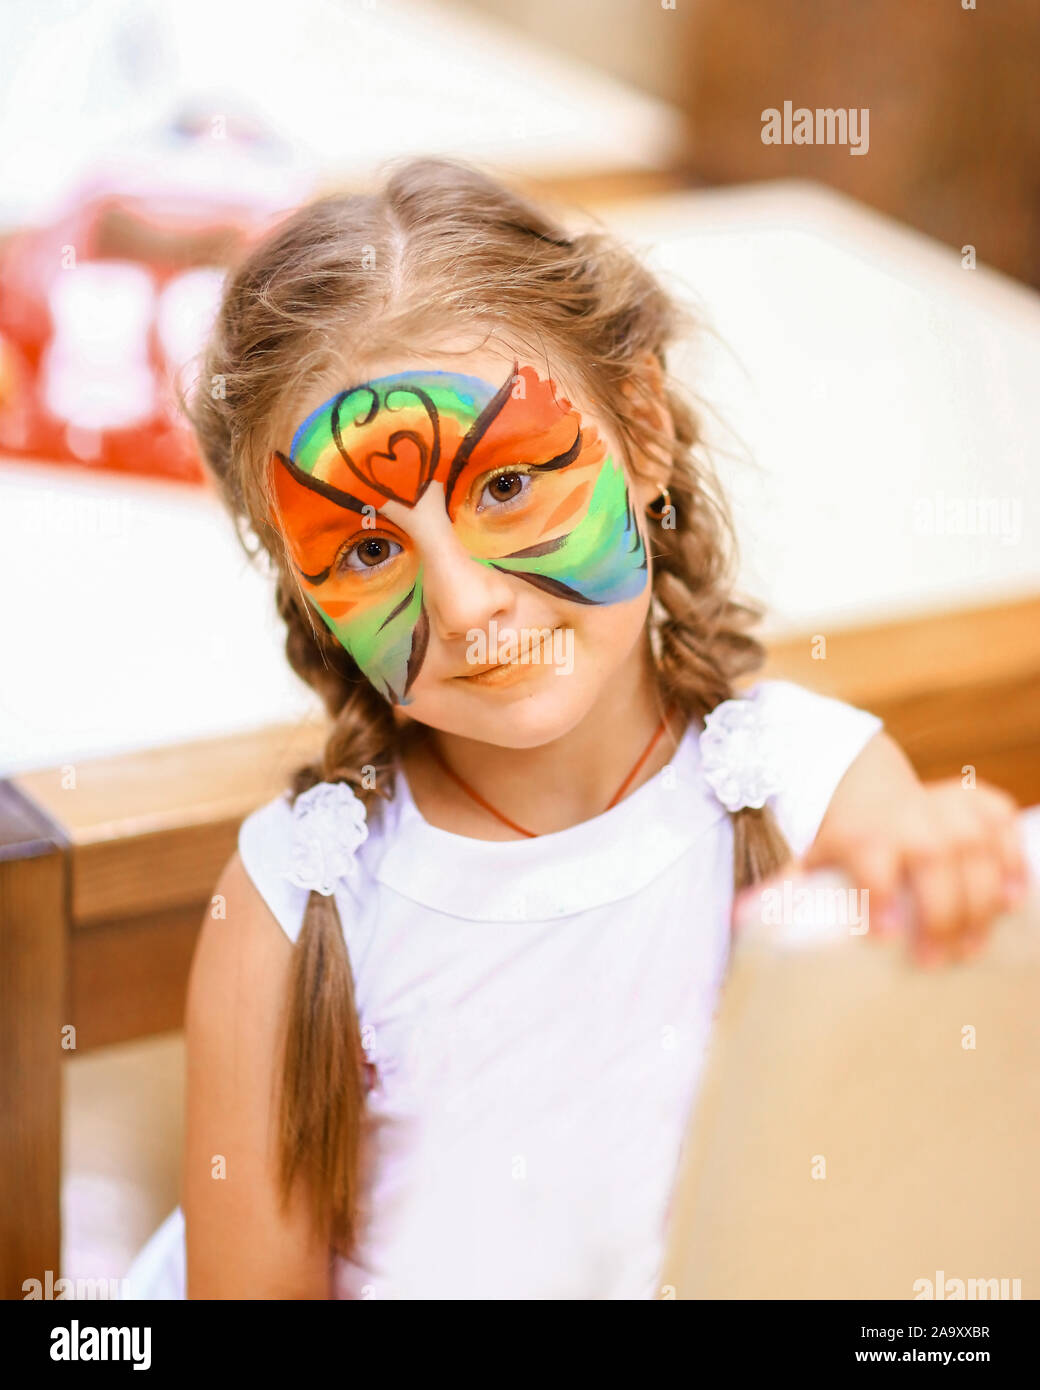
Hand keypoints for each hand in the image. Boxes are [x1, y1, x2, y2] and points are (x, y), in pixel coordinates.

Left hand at [798, 777, 1028, 965]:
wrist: (872, 793)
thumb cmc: (844, 847)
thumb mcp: (811, 865)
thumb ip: (783, 892)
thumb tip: (741, 920)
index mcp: (863, 833)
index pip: (870, 858)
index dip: (877, 893)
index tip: (882, 935)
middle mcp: (909, 817)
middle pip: (933, 859)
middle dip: (940, 913)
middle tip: (935, 961)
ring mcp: (949, 808)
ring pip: (977, 850)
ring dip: (981, 902)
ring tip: (972, 947)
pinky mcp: (982, 805)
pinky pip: (1006, 829)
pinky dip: (1014, 862)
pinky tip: (1012, 900)